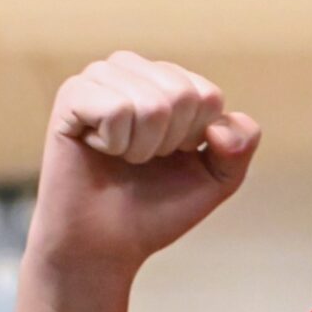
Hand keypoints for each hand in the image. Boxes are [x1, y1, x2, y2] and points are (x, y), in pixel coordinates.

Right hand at [26, 51, 261, 277]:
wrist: (106, 242)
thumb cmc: (158, 206)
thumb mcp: (216, 180)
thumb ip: (239, 148)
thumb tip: (219, 129)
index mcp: (166, 79)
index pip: (207, 95)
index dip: (198, 140)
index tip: (173, 157)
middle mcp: (131, 69)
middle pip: (183, 96)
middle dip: (171, 143)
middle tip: (144, 159)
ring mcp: (98, 77)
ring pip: (152, 105)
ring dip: (143, 147)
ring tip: (122, 157)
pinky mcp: (71, 95)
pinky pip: (116, 110)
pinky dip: (115, 144)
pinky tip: (99, 150)